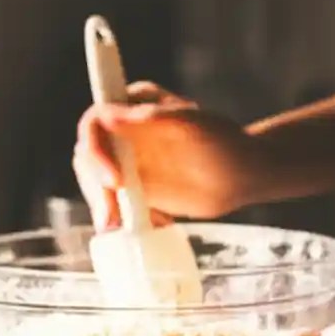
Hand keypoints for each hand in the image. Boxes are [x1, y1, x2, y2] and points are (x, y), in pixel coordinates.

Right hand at [73, 81, 262, 229]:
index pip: (94, 123)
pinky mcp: (136, 188)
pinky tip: (154, 224)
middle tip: (113, 219)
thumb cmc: (225, 143)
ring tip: (126, 229)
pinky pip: (115, 204)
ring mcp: (128, 161)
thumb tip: (106, 115)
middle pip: (88, 158)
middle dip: (96, 189)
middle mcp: (124, 132)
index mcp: (133, 106)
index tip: (114, 181)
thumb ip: (152, 119)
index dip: (95, 151)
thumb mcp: (193, 126)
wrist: (246, 175)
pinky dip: (124, 219)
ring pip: (96, 184)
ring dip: (104, 208)